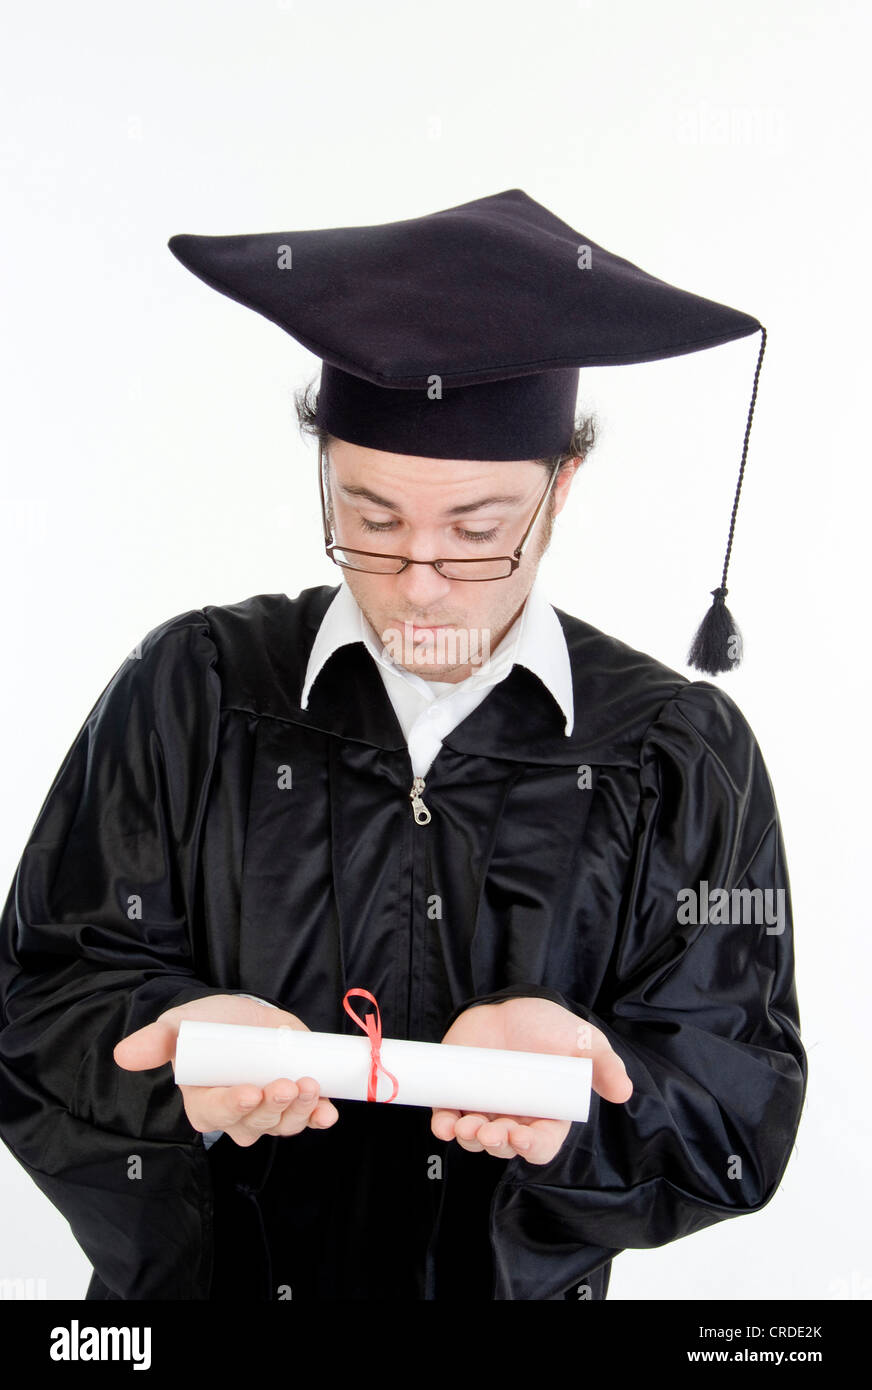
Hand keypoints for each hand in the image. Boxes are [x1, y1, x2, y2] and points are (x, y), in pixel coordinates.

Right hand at [113, 994, 338, 1146]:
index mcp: (205, 1103)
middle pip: (255, 1124)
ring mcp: (269, 1113)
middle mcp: (237, 1117)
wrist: (243, 1017)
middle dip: (273, 1107)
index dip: (234, 1106)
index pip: (217, 1113)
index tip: (250, 1093)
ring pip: (284, 1124)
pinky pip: (310, 1118)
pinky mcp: (296, 1103)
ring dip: (301, 1109)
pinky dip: (321, 1115)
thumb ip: (156, 1041)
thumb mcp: (179, 1026)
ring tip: (311, 1085)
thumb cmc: (207, 1025)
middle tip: (287, 1084)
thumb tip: (124, 1054)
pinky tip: (329, 1110)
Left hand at [431, 996, 631, 1165]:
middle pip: (505, 1147)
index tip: (521, 1137)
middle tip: (490, 1131)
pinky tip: (444, 1124)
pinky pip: (448, 1121)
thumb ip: (604, 1063)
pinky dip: (444, 1127)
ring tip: (466, 1125)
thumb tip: (623, 1091)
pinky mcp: (458, 1097)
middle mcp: (515, 1118)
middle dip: (496, 1144)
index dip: (531, 1148)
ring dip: (469, 1139)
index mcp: (546, 1114)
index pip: (540, 1145)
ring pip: (475, 1139)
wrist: (508, 1005)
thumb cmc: (547, 1027)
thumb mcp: (582, 1041)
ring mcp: (485, 1109)